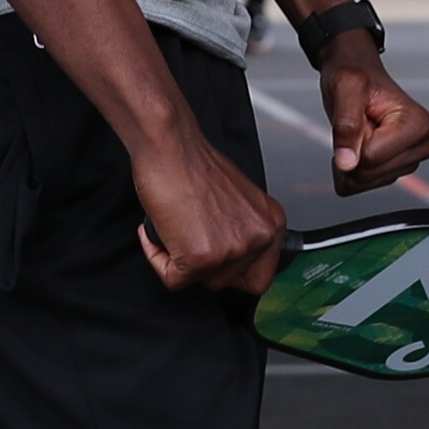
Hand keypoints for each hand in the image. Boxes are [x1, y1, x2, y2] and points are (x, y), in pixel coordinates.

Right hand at [133, 131, 286, 298]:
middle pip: (228, 282)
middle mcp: (258, 238)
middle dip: (203, 265)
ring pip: (200, 281)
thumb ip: (241, 230)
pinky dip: (157, 257)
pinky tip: (157, 232)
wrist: (170, 147)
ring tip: (173, 227)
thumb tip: (229, 255)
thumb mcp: (237, 201)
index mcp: (271, 223)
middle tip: (187, 235)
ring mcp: (231, 250)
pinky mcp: (201, 257)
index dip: (232, 273)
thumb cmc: (194, 164)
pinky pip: (172, 278)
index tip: (215, 262)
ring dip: (179, 259)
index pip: (260, 277)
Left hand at [320, 52, 428, 192]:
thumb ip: (346, 125)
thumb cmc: (355, 76)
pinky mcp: (395, 171)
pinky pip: (359, 187)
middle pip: (368, 174)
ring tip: (359, 129)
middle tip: (357, 121)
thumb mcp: (346, 87)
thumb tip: (346, 162)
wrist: (356, 75)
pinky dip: (349, 169)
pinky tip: (357, 145)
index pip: (371, 157)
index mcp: (417, 125)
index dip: (353, 137)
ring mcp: (409, 161)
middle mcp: (421, 145)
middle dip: (351, 150)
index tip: (360, 113)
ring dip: (349, 158)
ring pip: (363, 182)